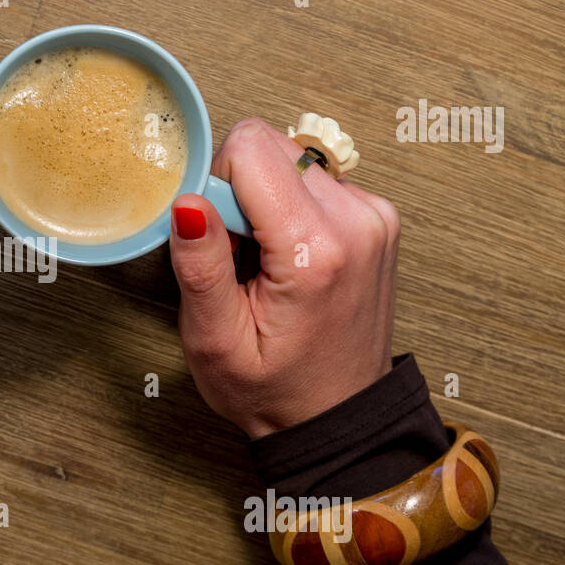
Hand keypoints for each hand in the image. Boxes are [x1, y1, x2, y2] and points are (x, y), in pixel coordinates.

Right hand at [169, 118, 398, 437]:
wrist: (337, 417)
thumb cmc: (276, 389)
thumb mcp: (215, 342)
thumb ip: (201, 266)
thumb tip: (188, 201)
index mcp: (318, 249)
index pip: (248, 149)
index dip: (214, 189)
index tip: (219, 243)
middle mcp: (357, 220)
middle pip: (269, 147)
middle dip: (238, 193)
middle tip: (240, 258)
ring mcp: (373, 214)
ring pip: (289, 159)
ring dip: (263, 203)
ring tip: (264, 265)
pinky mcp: (375, 215)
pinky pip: (311, 180)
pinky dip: (288, 211)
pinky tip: (286, 261)